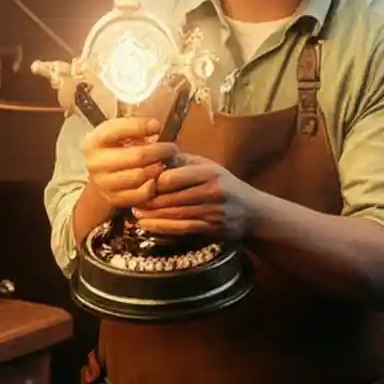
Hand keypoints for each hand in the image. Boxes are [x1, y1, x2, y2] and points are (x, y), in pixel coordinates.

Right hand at [82, 117, 178, 208]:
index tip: (158, 126)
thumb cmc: (116, 148)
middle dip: (160, 151)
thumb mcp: (120, 133)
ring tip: (167, 162)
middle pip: (137, 156)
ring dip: (159, 169)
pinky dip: (152, 187)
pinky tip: (157, 178)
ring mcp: (103, 183)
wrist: (102, 175)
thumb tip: (156, 129)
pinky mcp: (113, 198)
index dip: (141, 126)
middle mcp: (95, 163)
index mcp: (95, 141)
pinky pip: (140, 195)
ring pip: (140, 176)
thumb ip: (135, 129)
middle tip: (172, 149)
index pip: (119, 130)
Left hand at [132, 153, 257, 240]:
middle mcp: (212, 192)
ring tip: (136, 213)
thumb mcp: (208, 166)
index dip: (154, 181)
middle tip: (132, 200)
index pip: (173, 177)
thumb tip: (155, 153)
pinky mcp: (211, 229)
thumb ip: (182, 161)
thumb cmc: (225, 185)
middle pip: (171, 198)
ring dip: (152, 215)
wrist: (252, 212)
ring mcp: (212, 212)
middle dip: (149, 200)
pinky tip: (149, 225)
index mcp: (209, 173)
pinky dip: (162, 228)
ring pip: (174, 215)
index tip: (140, 181)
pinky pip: (181, 230)